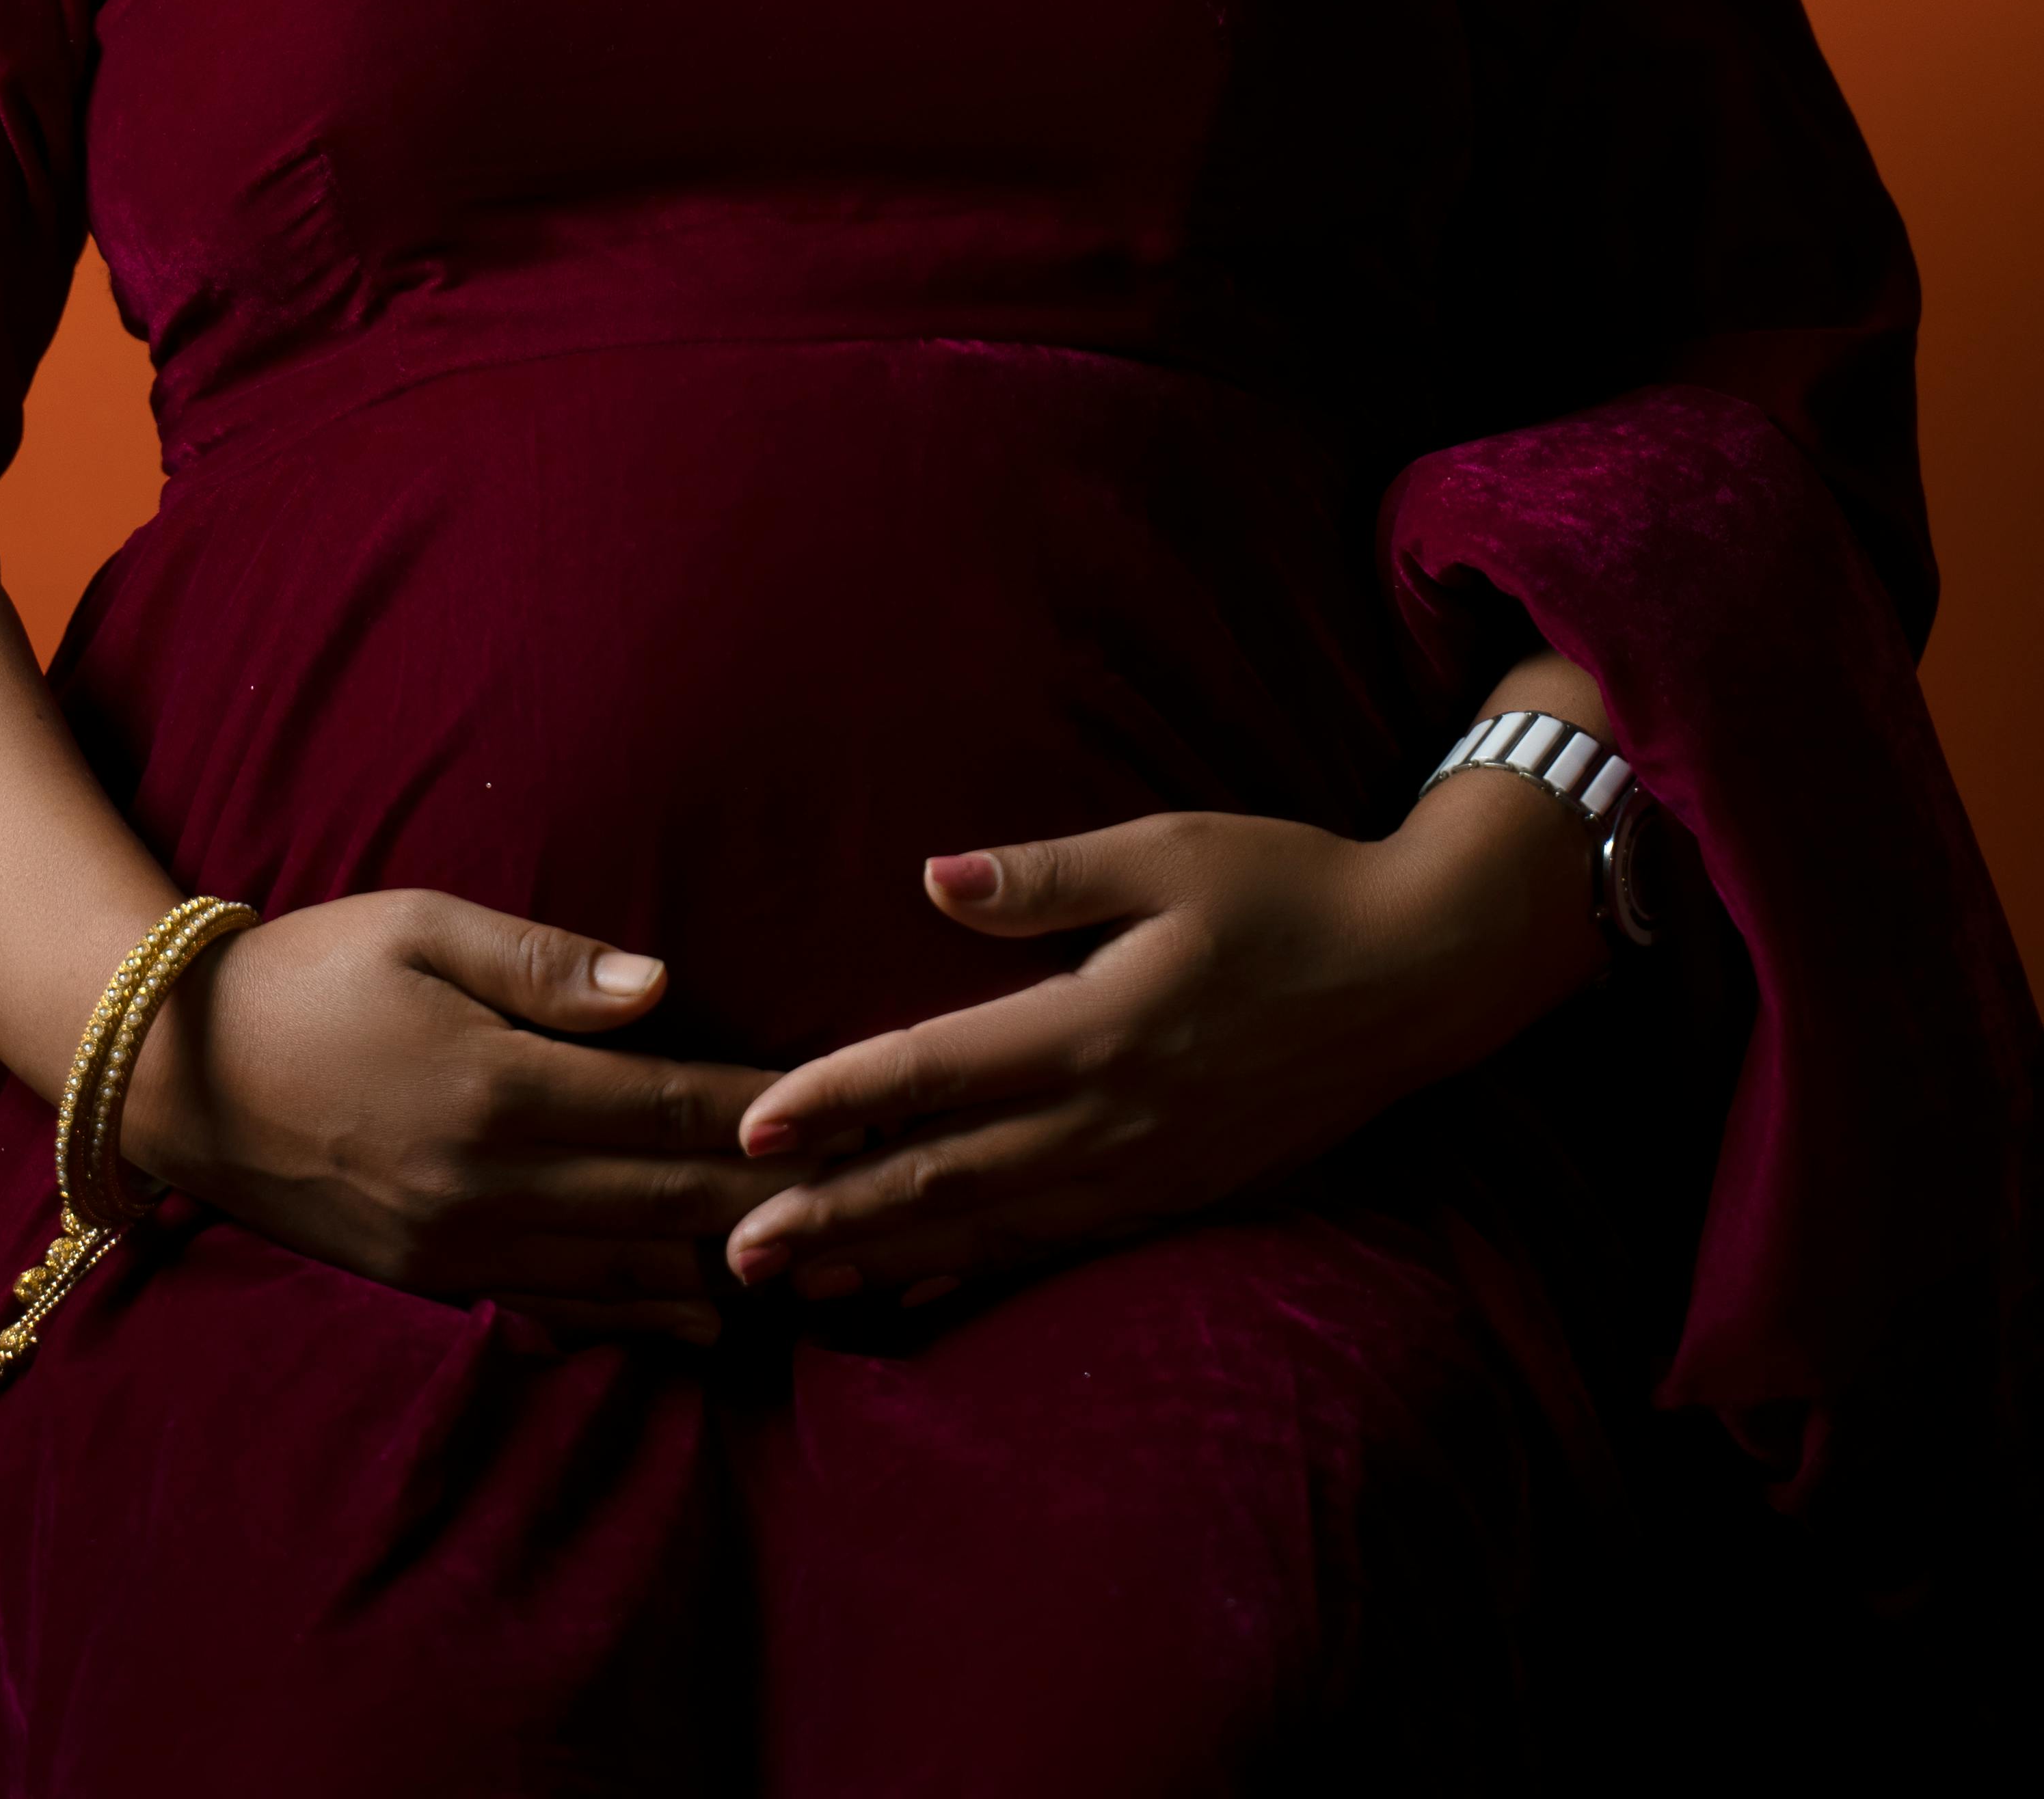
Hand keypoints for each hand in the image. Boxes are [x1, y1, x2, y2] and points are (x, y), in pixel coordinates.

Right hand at [127, 889, 800, 1344]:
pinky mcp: (432, 1279)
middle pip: (670, 1199)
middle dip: (776, 1196)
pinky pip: (560, 1308)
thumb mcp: (422, 927)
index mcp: (498, 1085)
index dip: (773, 1111)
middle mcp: (488, 1183)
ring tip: (820, 1259)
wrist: (179, 1071)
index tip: (856, 1105)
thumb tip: (662, 988)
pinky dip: (640, 1313)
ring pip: (627, 1271)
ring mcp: (459, 1246)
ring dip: (724, 1266)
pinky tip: (703, 1314)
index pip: (674, 1105)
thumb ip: (547, 963)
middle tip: (876, 1190)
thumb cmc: (310, 970)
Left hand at [723, 791, 1607, 1301]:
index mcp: (1095, 1024)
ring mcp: (1147, 1168)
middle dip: (832, 1214)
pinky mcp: (1178, 1191)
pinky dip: (976, 1274)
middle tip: (730, 1252)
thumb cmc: (1286, 887)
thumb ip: (1046, 876)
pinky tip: (916, 1298)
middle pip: (946, 1177)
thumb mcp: (1168, 852)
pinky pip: (1055, 1247)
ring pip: (992, 1228)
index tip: (749, 1130)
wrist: (1419, 970)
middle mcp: (1112, 1114)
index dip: (836, 1100)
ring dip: (888, 1258)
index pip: (936, 1073)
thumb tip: (934, 878)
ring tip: (795, 1286)